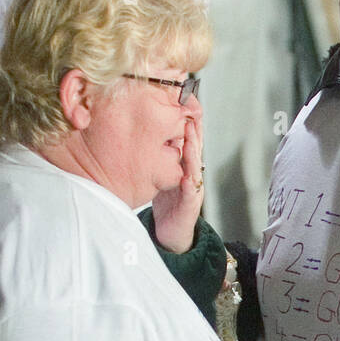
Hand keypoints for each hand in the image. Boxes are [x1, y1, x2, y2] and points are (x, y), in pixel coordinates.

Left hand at [151, 111, 204, 253]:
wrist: (172, 233)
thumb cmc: (167, 203)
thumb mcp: (160, 174)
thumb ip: (158, 157)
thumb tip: (144, 135)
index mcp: (185, 166)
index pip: (188, 141)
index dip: (188, 125)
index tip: (184, 107)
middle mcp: (192, 175)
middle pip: (194, 150)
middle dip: (193, 133)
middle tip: (189, 116)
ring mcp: (192, 190)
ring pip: (194, 168)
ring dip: (193, 152)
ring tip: (189, 139)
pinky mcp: (190, 206)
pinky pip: (190, 193)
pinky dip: (188, 184)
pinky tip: (185, 176)